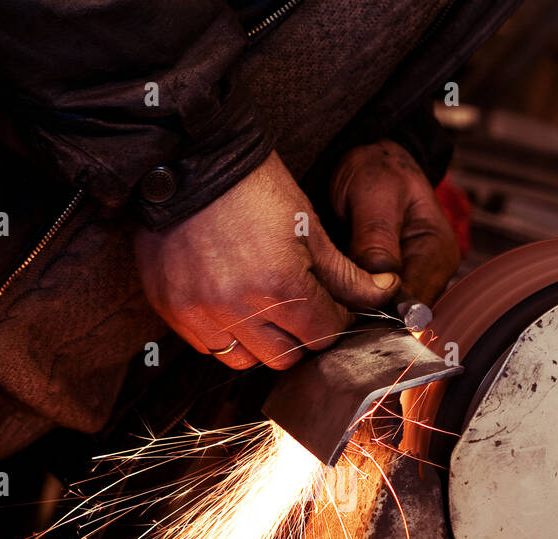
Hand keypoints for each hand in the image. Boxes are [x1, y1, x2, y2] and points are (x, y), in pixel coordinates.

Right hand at [133, 151, 398, 369]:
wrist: (191, 159)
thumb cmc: (256, 187)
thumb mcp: (310, 227)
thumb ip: (347, 274)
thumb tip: (385, 295)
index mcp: (281, 288)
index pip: (323, 336)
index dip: (333, 320)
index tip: (331, 304)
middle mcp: (239, 310)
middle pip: (286, 357)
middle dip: (299, 337)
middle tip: (300, 307)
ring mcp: (201, 314)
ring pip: (244, 360)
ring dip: (260, 344)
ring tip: (263, 310)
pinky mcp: (173, 309)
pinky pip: (207, 346)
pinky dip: (224, 334)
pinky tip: (231, 305)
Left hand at [329, 139, 459, 303]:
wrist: (367, 160)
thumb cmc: (378, 170)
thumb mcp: (376, 194)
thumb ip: (376, 237)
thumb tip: (380, 281)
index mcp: (437, 253)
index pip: (414, 303)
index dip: (381, 310)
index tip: (347, 307)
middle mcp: (428, 274)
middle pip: (399, 315)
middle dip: (365, 312)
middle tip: (330, 304)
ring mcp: (408, 281)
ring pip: (381, 313)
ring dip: (354, 309)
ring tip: (327, 298)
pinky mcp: (387, 283)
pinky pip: (369, 304)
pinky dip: (349, 301)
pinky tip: (330, 295)